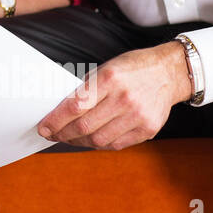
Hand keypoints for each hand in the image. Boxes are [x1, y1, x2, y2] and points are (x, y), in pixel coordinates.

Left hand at [36, 43, 192, 149]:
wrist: (168, 73)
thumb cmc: (132, 69)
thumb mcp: (106, 68)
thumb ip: (86, 90)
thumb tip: (60, 111)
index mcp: (110, 78)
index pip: (75, 105)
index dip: (55, 120)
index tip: (43, 127)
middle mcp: (125, 98)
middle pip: (84, 126)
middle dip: (62, 133)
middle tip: (52, 134)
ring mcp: (138, 116)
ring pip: (98, 140)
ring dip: (78, 142)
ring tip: (69, 137)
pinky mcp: (148, 129)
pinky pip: (116, 145)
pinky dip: (99, 144)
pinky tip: (90, 139)